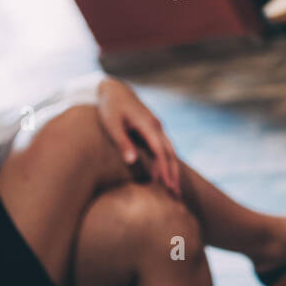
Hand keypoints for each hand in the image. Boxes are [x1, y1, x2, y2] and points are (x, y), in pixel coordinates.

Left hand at [96, 77, 180, 195]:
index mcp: (148, 125)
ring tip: (174, 189)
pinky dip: (167, 162)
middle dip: (173, 174)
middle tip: (176, 195)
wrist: (115, 90)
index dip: (164, 169)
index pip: (160, 151)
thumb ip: (122, 142)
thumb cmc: (110, 107)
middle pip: (170, 153)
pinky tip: (167, 174)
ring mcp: (157, 128)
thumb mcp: (111, 124)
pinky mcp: (153, 130)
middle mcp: (157, 127)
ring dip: (173, 170)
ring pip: (170, 151)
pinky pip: (165, 148)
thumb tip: (132, 161)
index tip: (166, 186)